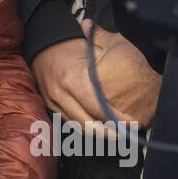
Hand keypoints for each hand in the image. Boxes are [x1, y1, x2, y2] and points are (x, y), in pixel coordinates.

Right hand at [31, 23, 161, 127]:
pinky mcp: (50, 106)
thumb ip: (110, 62)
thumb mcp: (92, 49)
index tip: (133, 123)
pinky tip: (100, 128)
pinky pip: (70, 122)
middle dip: (110, 132)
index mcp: (72, 79)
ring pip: (79, 126)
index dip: (117, 119)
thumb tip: (133, 78)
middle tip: (127, 133)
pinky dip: (86, 128)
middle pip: (88, 124)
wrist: (43, 44)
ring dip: (99, 134)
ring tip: (117, 134)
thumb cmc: (71, 46)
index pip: (98, 108)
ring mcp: (52, 101)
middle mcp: (60, 93)